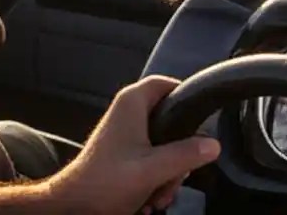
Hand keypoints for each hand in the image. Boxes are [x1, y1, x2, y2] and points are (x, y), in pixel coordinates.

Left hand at [44, 76, 220, 214]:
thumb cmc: (104, 183)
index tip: (201, 119)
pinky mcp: (122, 154)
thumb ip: (185, 155)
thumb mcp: (152, 169)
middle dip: (178, 155)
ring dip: (167, 173)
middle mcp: (128, 113)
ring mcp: (125, 134)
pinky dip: (154, 179)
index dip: (186, 97)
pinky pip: (150, 159)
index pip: (167, 83)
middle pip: (171, 122)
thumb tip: (213, 145)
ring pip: (163, 146)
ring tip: (158, 194)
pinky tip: (149, 198)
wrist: (73, 207)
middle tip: (175, 175)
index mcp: (133, 104)